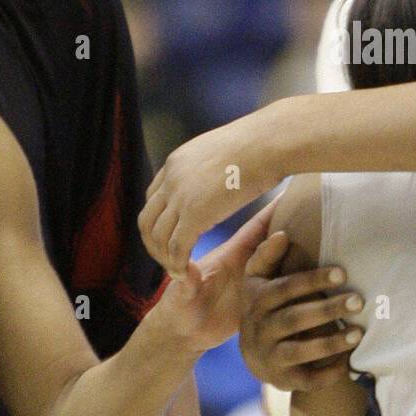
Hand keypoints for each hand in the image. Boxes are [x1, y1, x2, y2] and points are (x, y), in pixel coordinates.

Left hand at [141, 112, 283, 279]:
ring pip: (158, 238)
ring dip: (165, 259)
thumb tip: (227, 171)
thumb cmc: (261, 143)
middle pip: (147, 220)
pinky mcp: (195, 214)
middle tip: (170, 259)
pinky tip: (186, 273)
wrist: (267, 142)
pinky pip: (177, 248)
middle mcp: (171, 179)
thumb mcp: (223, 150)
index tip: (173, 234)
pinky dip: (178, 265)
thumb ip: (213, 166)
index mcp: (176, 163)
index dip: (160, 220)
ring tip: (178, 272)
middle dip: (154, 244)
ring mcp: (180, 197)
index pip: (153, 197)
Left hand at [152, 206, 343, 357]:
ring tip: (339, 240)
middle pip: (283, 240)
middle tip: (328, 206)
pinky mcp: (266, 304)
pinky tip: (330, 283)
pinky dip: (309, 286)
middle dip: (303, 223)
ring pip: (291, 263)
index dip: (277, 209)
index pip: (259, 228)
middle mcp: (251, 265)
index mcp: (233, 255)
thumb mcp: (180, 296)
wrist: (184, 334)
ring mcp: (261, 283)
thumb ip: (186, 284)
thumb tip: (185, 271)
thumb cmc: (179, 308)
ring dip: (312, 254)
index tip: (297, 189)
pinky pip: (292, 292)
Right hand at [240, 264, 361, 392]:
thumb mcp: (258, 279)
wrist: (253, 353)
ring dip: (330, 342)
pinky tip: (350, 362)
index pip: (285, 288)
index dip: (313, 280)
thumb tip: (282, 234)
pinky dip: (328, 373)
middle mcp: (260, 329)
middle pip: (294, 319)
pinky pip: (306, 380)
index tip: (342, 273)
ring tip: (359, 333)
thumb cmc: (265, 305)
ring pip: (300, 351)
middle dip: (328, 310)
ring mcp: (270, 357)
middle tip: (359, 300)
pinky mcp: (282, 380)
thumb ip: (268, 256)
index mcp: (258, 300)